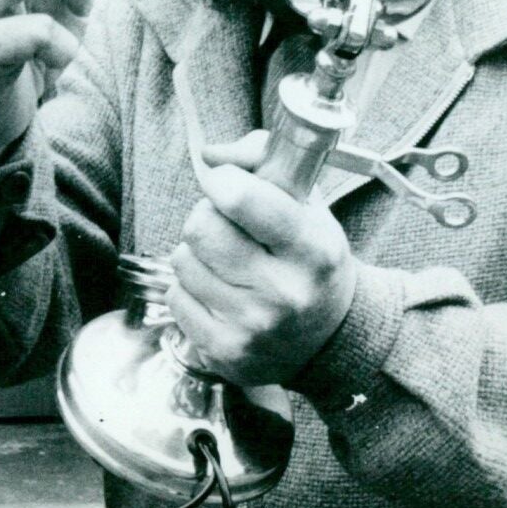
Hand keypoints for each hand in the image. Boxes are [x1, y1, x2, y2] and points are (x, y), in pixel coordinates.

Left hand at [165, 136, 358, 387]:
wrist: (330, 338)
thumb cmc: (308, 256)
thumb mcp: (306, 202)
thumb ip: (261, 158)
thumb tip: (208, 155)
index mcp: (313, 248)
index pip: (240, 198)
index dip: (223, 181)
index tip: (229, 184)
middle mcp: (285, 292)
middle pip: (200, 227)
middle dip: (207, 218)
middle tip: (229, 228)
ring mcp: (252, 327)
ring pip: (183, 261)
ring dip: (198, 255)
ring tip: (229, 264)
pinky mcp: (225, 352)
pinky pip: (176, 297)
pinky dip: (191, 289)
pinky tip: (222, 294)